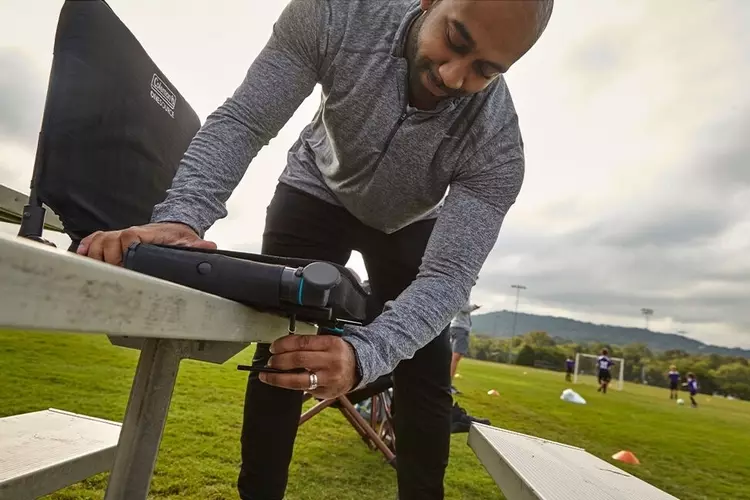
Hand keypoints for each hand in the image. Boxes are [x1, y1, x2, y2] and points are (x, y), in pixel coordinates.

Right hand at [76, 222, 216, 265]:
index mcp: (146, 234)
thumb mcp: (189, 241)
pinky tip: (82, 255)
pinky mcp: (115, 239)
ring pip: (99, 240)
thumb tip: (208, 248)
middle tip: (109, 276)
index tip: (122, 265)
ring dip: (94, 254)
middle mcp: (130, 233)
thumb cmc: (179, 236)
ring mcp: (121, 235)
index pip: (129, 237)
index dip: (122, 250)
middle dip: (106, 258)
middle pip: (109, 240)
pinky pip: (96, 239)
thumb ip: (196, 246)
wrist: (175, 226)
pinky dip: (87, 246)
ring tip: (95, 271)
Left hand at [260, 335, 358, 398]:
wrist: (358, 368)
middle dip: (279, 361)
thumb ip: (308, 344)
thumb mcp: (328, 342)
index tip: (273, 347)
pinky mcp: (327, 392)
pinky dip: (290, 386)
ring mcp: (329, 378)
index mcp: (331, 344)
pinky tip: (282, 383)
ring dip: (278, 378)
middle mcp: (332, 361)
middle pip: (298, 360)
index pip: (302, 342)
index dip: (284, 344)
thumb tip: (282, 348)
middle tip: (270, 361)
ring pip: (298, 380)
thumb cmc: (339, 353)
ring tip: (268, 376)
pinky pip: (304, 390)